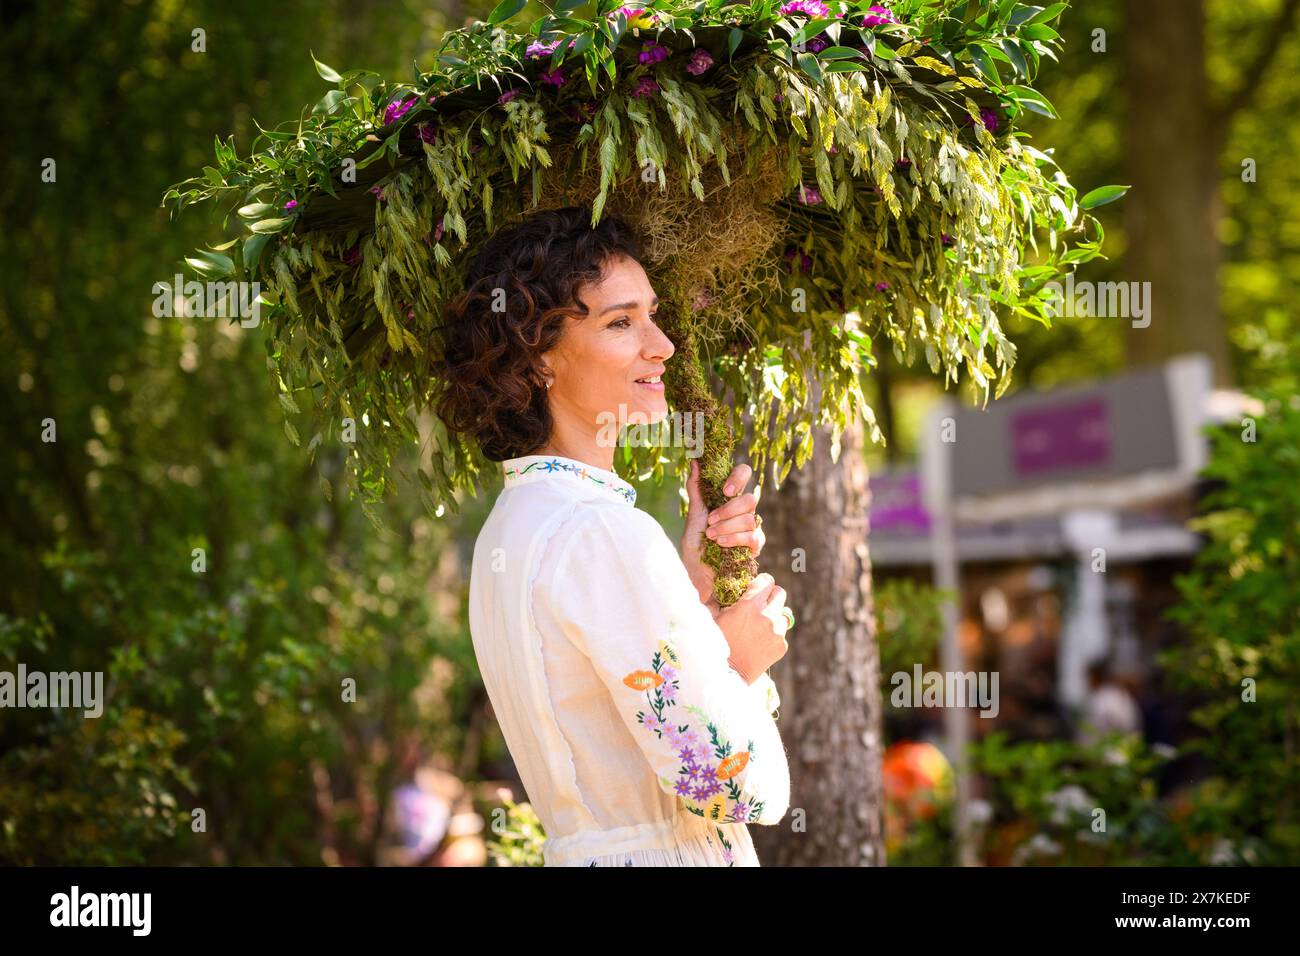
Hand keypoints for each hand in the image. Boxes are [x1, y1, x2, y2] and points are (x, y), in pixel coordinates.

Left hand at [680, 459, 764, 606]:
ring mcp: (751, 529)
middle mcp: (743, 511)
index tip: (725, 490)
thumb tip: (695, 462)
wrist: (698, 577)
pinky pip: (753, 537)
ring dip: (728, 527)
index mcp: (729, 498)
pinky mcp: (755, 547)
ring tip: (711, 536)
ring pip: (750, 519)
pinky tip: (722, 543)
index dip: (738, 477)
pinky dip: (735, 538)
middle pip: (751, 499)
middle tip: (711, 520)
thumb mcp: (692, 517)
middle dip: (729, 510)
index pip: (744, 474)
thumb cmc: (695, 548)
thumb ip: (696, 491)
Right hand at [715, 572, 789, 684]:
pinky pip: (782, 633)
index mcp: (749, 605)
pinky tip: (760, 642)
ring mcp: (777, 632)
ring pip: (784, 613)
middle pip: (780, 593)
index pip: (766, 581)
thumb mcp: (714, 617)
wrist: (726, 674)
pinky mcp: (782, 646)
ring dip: (774, 615)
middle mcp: (767, 616)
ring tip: (760, 626)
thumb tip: (727, 587)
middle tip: (761, 603)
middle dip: (770, 596)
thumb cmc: (715, 643)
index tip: (756, 588)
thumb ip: (723, 599)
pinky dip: (774, 634)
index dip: (760, 583)